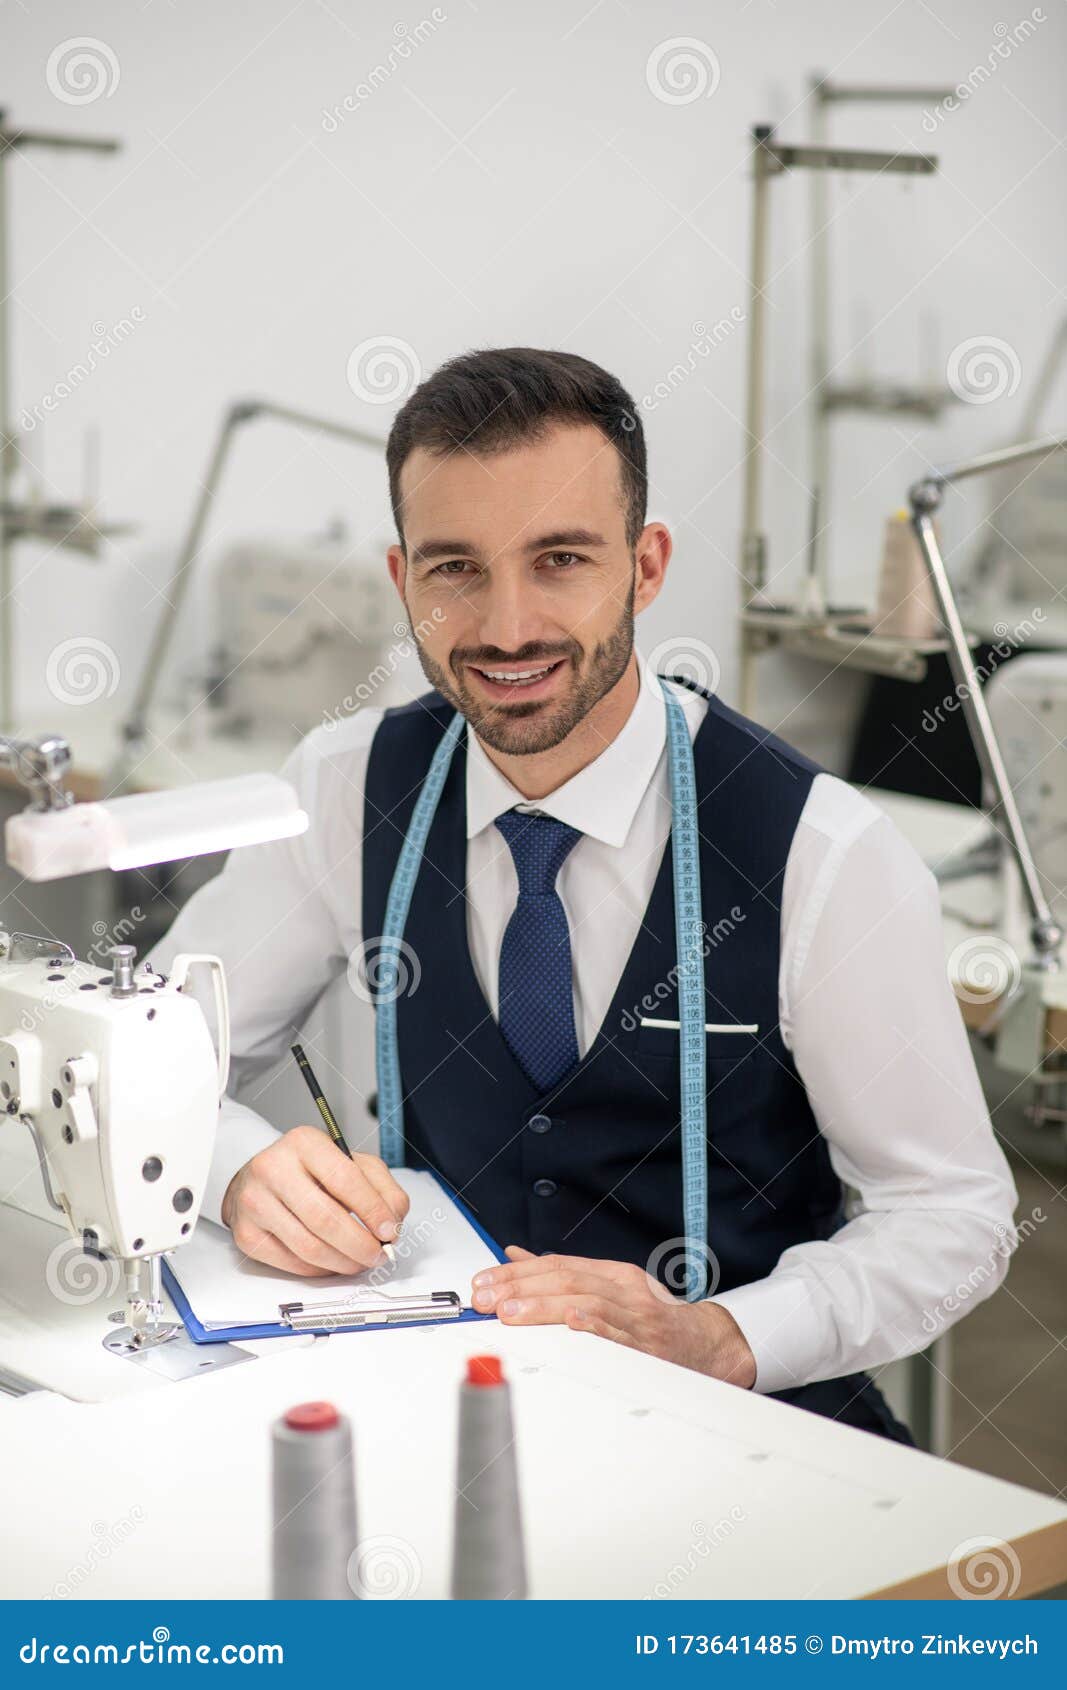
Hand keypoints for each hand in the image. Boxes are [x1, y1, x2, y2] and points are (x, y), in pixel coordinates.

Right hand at [221, 1125, 409, 1276]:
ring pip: (309, 1247)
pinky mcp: (245, 1233)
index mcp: (304, 1143)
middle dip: (360, 1245)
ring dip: (343, 1262)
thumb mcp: (352, 1163)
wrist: (260, 1178)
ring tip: (359, 1261)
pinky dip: (320, 1269)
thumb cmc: (310, 1171)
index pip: (344, 1179)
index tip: (390, 1230)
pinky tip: (333, 1262)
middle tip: (378, 1255)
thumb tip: (392, 1222)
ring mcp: (255, 1202)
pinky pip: (291, 1263)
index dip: (372, 1210)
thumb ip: (381, 1187)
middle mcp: (273, 1169)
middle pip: (325, 1219)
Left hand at [471, 1248, 756, 1386]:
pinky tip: (568, 1323)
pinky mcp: (649, 1345)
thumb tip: (514, 1256)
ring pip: (584, 1302)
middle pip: (564, 1279)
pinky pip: (618, 1334)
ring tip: (508, 1313)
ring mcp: (637, 1316)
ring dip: (543, 1307)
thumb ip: (564, 1274)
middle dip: (518, 1287)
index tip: (483, 1283)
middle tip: (484, 1298)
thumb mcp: (612, 1288)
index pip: (556, 1264)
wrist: (710, 1344)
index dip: (515, 1272)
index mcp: (613, 1274)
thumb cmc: (657, 1319)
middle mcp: (624, 1289)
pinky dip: (592, 1326)